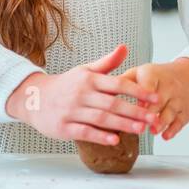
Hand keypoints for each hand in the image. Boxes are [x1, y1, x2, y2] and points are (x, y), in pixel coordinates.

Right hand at [4, 44, 160, 145]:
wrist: (33, 98)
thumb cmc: (65, 85)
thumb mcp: (84, 71)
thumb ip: (107, 63)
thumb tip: (125, 48)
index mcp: (89, 79)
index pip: (118, 84)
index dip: (138, 91)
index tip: (155, 98)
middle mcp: (81, 94)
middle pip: (112, 103)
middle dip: (135, 111)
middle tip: (153, 118)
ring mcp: (72, 111)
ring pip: (101, 118)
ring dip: (122, 124)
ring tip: (140, 130)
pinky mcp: (64, 127)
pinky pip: (84, 132)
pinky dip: (100, 136)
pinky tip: (115, 140)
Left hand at [122, 57, 188, 140]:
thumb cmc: (158, 77)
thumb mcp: (140, 73)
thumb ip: (123, 81)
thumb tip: (102, 90)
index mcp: (154, 75)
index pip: (148, 84)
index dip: (143, 95)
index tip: (136, 104)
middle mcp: (168, 86)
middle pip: (160, 100)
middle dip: (151, 113)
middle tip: (141, 123)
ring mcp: (178, 99)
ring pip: (170, 111)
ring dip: (162, 122)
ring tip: (153, 131)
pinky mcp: (185, 112)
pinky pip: (180, 121)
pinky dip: (173, 130)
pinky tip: (165, 136)